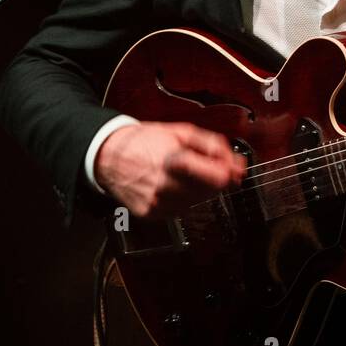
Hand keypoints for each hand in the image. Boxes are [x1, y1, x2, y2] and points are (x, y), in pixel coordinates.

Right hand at [95, 121, 247, 218]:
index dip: (229, 173)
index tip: (233, 169)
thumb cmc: (145, 141)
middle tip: (205, 166)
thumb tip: (235, 162)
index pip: (216, 177)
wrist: (109, 156)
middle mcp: (165, 185)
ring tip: (183, 174)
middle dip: (213, 179)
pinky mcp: (151, 214)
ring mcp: (157, 202)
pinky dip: (182, 198)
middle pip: (209, 191)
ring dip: (198, 189)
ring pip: (196, 202)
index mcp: (174, 161)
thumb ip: (213, 146)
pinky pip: (179, 209)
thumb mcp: (182, 132)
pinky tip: (172, 185)